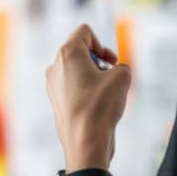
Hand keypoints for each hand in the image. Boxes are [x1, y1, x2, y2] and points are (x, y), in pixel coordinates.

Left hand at [45, 23, 131, 169]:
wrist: (86, 143)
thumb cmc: (100, 107)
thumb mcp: (122, 77)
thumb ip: (122, 66)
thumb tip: (115, 74)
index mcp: (67, 54)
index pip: (85, 32)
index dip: (103, 44)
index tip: (111, 63)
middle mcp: (55, 66)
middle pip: (80, 50)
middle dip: (99, 60)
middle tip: (110, 77)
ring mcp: (53, 85)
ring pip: (77, 70)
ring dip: (94, 76)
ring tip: (105, 94)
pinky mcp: (57, 102)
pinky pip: (74, 87)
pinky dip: (87, 91)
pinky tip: (97, 106)